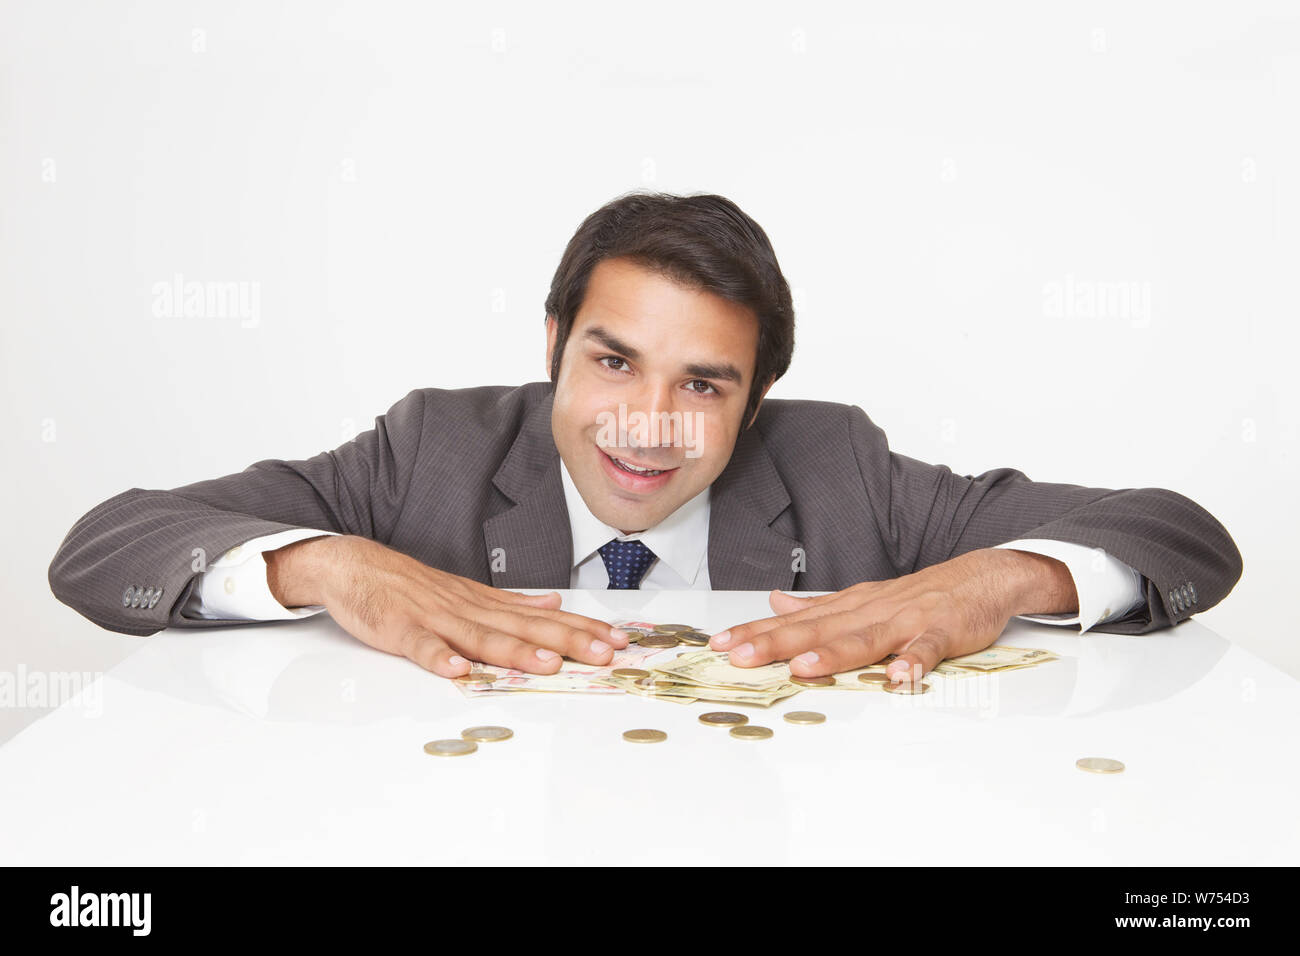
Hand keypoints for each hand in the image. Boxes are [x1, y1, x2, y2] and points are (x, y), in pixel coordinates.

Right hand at [265, 535, 625, 677]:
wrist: (354, 565)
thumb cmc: (410, 585)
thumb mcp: (467, 591)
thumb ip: (510, 603)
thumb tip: (554, 604)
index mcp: (485, 603)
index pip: (542, 618)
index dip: (581, 629)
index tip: (617, 640)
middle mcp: (468, 608)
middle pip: (523, 627)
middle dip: (566, 641)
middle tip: (604, 653)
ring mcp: (434, 618)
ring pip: (480, 637)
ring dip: (514, 651)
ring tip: (546, 664)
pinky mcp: (400, 628)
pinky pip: (421, 645)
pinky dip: (438, 657)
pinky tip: (457, 670)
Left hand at [708, 548, 1075, 682]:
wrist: (980, 576)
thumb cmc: (918, 595)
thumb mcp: (861, 598)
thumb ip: (817, 607)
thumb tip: (773, 602)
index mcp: (849, 606)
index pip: (795, 621)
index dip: (755, 633)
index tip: (718, 644)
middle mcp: (869, 611)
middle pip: (817, 629)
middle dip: (776, 643)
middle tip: (738, 655)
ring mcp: (905, 621)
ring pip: (864, 638)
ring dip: (834, 653)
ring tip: (803, 668)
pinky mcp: (940, 632)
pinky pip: (926, 649)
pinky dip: (913, 661)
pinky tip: (898, 676)